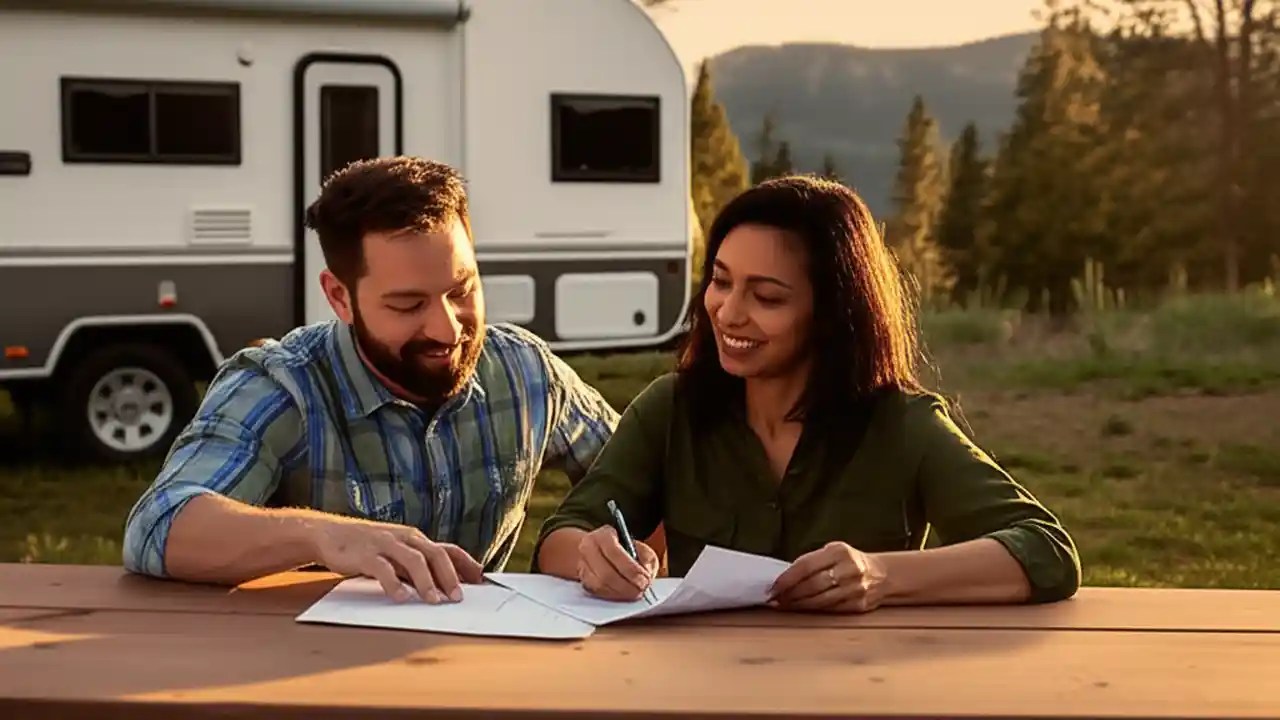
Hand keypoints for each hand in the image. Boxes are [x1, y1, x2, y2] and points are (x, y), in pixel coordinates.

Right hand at [311, 518, 483, 603]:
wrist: (328, 534)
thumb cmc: (367, 547)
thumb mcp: (397, 553)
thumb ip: (417, 567)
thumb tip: (443, 587)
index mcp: (416, 539)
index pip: (448, 549)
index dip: (467, 564)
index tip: (481, 581)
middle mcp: (405, 538)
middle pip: (435, 554)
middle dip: (449, 576)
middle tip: (457, 597)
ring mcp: (385, 544)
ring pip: (412, 559)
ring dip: (426, 581)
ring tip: (434, 601)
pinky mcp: (365, 554)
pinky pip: (382, 568)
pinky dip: (393, 583)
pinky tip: (401, 597)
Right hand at [576, 526, 659, 601]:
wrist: (600, 552)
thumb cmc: (623, 550)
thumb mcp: (639, 547)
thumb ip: (646, 559)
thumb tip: (646, 574)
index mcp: (604, 535)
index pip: (615, 553)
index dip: (632, 570)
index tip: (645, 580)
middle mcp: (588, 548)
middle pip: (606, 574)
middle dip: (627, 586)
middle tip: (641, 590)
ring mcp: (582, 565)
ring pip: (600, 585)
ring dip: (620, 593)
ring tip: (634, 593)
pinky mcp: (582, 580)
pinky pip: (596, 592)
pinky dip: (612, 596)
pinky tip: (622, 594)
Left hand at [767, 541, 887, 612]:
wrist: (882, 574)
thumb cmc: (848, 561)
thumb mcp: (833, 552)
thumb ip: (811, 561)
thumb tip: (783, 576)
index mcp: (839, 552)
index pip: (806, 566)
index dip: (787, 578)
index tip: (772, 586)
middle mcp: (849, 569)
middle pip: (812, 585)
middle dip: (790, 593)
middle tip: (774, 599)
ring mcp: (855, 588)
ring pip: (820, 600)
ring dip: (798, 604)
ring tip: (783, 605)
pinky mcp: (859, 605)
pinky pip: (830, 609)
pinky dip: (812, 610)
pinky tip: (801, 609)